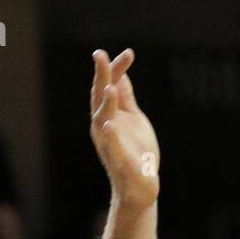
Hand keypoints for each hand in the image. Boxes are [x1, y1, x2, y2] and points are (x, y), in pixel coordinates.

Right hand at [90, 49, 159, 207]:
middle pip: (99, 96)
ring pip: (101, 119)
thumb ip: (125, 98)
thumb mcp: (133, 118)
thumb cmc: (135, 151)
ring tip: (110, 86)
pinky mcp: (116, 160)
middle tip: (100, 55)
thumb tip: (119, 74)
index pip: (110, 85)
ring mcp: (108, 142)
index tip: (129, 53)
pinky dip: (109, 134)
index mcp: (108, 114)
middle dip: (101, 76)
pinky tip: (109, 123)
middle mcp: (103, 125)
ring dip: (105, 103)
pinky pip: (110, 146)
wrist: (140, 185)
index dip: (117, 68)